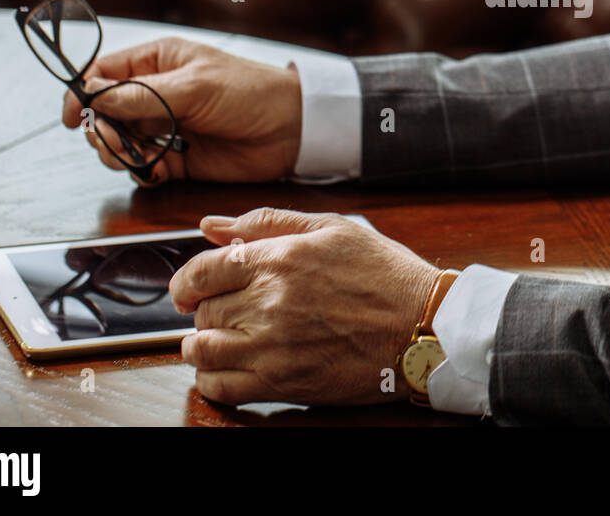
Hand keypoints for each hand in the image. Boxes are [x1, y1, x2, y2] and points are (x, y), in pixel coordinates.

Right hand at [61, 37, 301, 185]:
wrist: (292, 129)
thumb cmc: (249, 91)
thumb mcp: (194, 86)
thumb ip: (142, 95)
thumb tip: (92, 95)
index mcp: (157, 62)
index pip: (102, 74)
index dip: (81, 95)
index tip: (74, 118)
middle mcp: (154, 94)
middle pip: (103, 113)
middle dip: (101, 129)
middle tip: (113, 140)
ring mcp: (164, 127)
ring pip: (118, 142)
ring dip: (116, 152)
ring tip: (135, 156)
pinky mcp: (176, 158)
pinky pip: (142, 167)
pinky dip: (141, 171)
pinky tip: (156, 170)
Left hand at [170, 208, 440, 406]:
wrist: (425, 326)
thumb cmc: (387, 275)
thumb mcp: (334, 228)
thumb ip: (269, 221)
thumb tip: (213, 225)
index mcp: (279, 258)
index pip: (201, 271)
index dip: (185, 282)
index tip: (188, 290)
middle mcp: (269, 301)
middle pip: (203, 310)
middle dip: (204, 311)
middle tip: (219, 313)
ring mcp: (273, 345)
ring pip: (203, 350)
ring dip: (199, 347)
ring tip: (212, 343)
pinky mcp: (283, 383)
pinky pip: (222, 388)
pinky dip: (211, 382)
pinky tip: (223, 372)